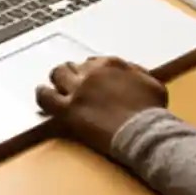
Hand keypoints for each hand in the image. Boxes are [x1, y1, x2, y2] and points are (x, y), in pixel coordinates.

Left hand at [36, 56, 167, 156]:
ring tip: (58, 87)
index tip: (95, 80)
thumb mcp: (153, 83)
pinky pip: (45, 97)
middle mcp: (92, 72)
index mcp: (112, 64)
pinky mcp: (68, 109)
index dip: (93, 72)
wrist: (142, 132)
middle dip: (75, 74)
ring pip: (58, 74)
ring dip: (58, 80)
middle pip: (75, 66)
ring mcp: (78, 89)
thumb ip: (136, 73)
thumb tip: (128, 71)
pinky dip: (42, 94)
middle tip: (76, 84)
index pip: (95, 62)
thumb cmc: (152, 112)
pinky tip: (43, 95)